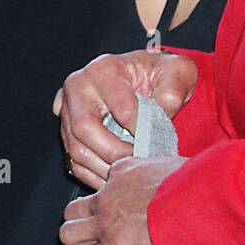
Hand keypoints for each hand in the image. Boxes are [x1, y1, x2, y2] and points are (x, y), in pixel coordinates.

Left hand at [46, 153, 185, 244]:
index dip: (110, 194)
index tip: (117, 201)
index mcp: (125, 170)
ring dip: (73, 243)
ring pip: (69, 233)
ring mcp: (106, 225)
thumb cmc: (196, 185)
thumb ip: (167, 174)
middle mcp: (109, 196)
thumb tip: (178, 180)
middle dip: (81, 219)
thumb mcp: (177, 166)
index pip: (105, 181)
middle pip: (76, 207)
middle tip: (92, 228)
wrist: (200, 204)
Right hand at [53, 48, 197, 190]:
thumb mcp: (178, 73)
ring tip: (129, 172)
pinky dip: (93, 175)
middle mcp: (79, 85)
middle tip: (138, 162)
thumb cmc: (162, 74)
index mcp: (105, 68)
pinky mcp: (66, 129)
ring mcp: (68, 108)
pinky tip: (115, 177)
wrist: (148, 77)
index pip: (121, 108)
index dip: (141, 131)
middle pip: (85, 128)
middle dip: (114, 153)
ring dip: (103, 168)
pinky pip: (73, 161)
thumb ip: (171, 94)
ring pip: (76, 149)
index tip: (155, 142)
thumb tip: (158, 120)